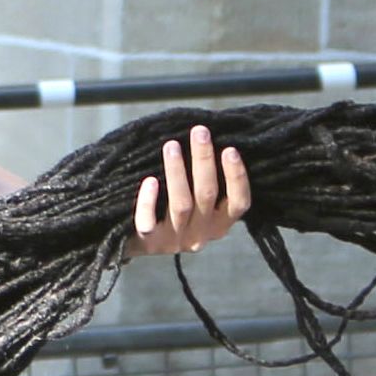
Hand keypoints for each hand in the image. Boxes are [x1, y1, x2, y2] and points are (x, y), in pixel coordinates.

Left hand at [132, 125, 252, 256]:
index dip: (237, 178)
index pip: (239, 203)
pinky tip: (149, 180)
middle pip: (207, 195)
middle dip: (204, 160)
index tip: (230, 150)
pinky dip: (149, 202)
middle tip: (199, 132)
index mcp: (219, 224)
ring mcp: (175, 240)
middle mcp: (201, 235)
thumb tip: (208, 141)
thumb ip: (206, 182)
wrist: (137, 242)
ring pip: (181, 204)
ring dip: (177, 172)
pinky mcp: (151, 243)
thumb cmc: (171, 211)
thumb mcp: (198, 204)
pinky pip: (148, 223)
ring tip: (171, 145)